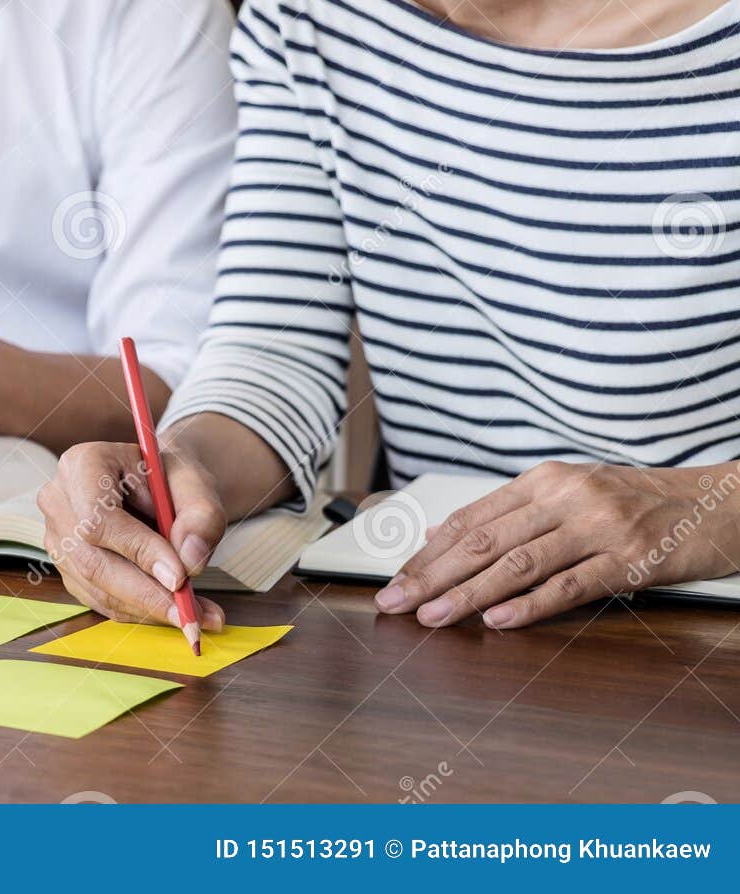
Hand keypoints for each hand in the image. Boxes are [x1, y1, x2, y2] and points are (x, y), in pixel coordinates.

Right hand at [36, 440, 226, 630]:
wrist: (157, 485)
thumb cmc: (171, 478)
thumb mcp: (196, 483)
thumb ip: (200, 516)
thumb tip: (189, 563)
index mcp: (83, 464)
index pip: (99, 518)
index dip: (138, 551)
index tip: (179, 577)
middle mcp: (59, 501)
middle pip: (92, 561)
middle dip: (145, 593)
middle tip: (190, 613)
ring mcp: (57, 537)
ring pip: (97, 588)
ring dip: (147, 608)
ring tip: (195, 614)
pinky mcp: (67, 567)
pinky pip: (100, 600)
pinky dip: (140, 611)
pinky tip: (173, 609)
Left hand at [376, 461, 739, 628]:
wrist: (719, 503)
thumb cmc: (638, 501)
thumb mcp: (568, 492)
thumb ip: (505, 514)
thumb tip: (435, 533)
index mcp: (543, 480)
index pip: (470, 519)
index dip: (427, 553)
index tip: (395, 579)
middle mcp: (566, 497)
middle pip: (484, 541)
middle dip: (432, 575)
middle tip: (396, 601)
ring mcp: (598, 527)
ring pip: (518, 564)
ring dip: (468, 594)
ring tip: (433, 616)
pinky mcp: (629, 559)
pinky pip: (570, 585)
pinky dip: (530, 605)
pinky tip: (498, 622)